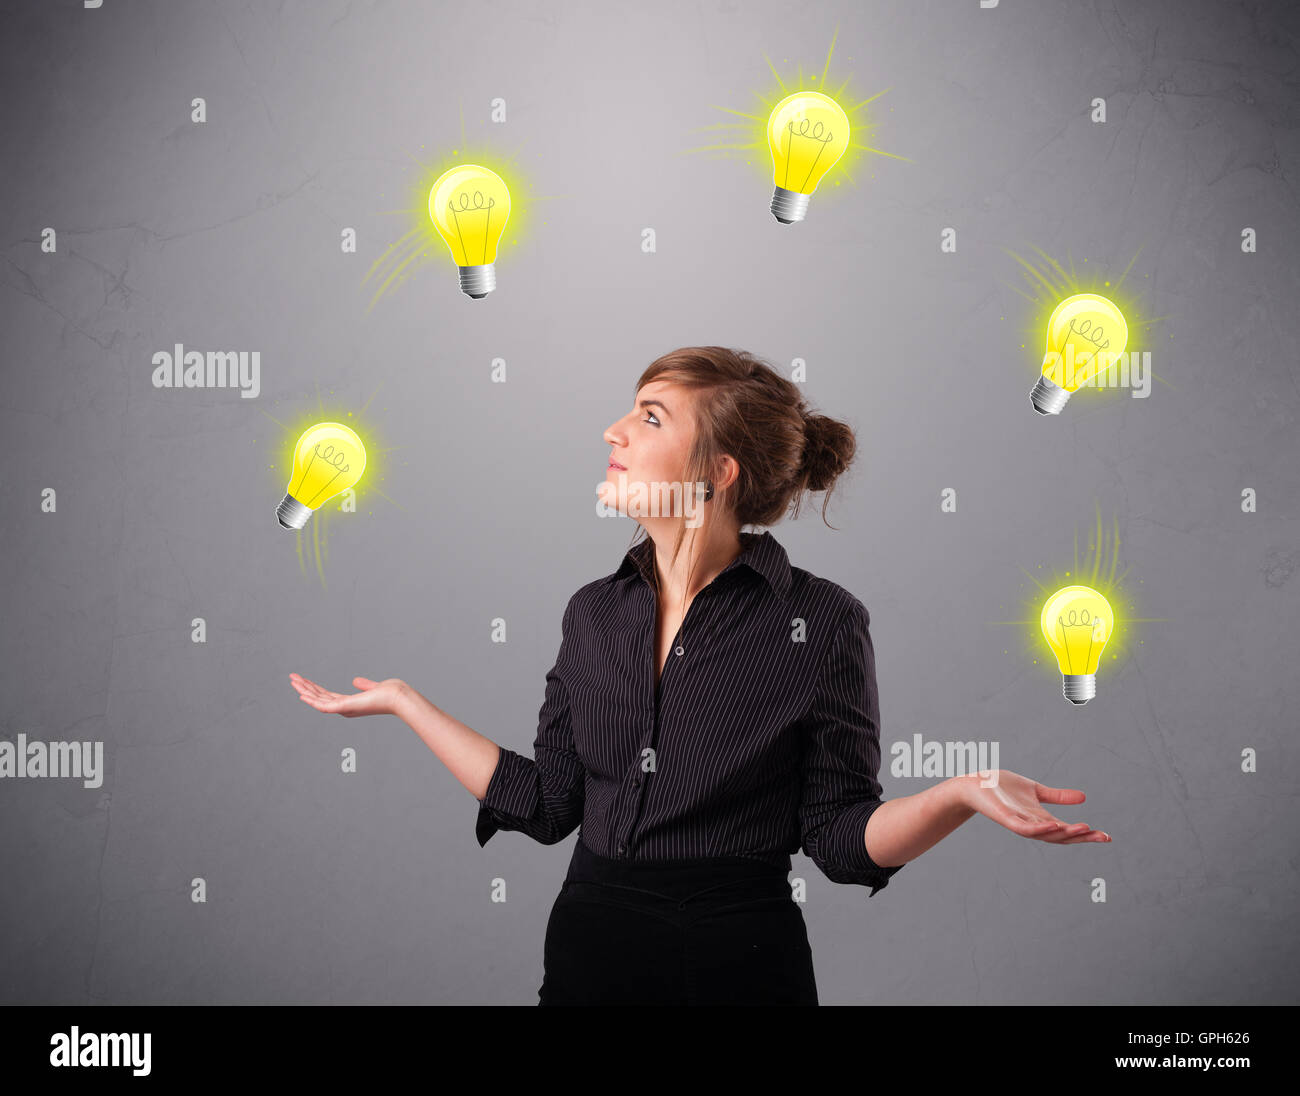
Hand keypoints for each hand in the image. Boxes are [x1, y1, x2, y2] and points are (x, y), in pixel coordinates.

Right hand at [288, 673, 409, 717]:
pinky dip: (312, 700)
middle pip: (319, 697)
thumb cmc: (391, 693)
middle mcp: (345, 708)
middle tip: (292, 678)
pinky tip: (302, 694)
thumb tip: (355, 681)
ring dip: (305, 690)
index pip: (327, 696)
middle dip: (305, 687)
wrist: (399, 697)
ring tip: (293, 680)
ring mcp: (345, 708)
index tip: (304, 680)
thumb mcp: (373, 687)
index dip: (314, 689)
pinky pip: (324, 705)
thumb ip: (364, 685)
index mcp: (350, 703)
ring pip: (318, 700)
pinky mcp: (345, 707)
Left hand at [958, 770, 1110, 843]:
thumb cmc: (1003, 788)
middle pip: (1062, 836)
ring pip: (1046, 834)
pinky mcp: (1007, 819)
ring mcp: (1020, 824)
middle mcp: (1033, 825)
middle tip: (1103, 836)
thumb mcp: (1037, 791)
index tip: (1108, 836)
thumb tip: (1084, 797)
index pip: (1068, 831)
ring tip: (1086, 828)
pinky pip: (1025, 828)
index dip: (1087, 834)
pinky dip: (1040, 829)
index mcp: (1042, 819)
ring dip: (1065, 833)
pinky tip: (1054, 825)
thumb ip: (1057, 796)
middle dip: (1083, 837)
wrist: (975, 784)